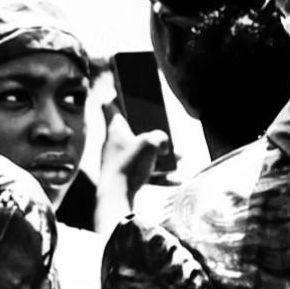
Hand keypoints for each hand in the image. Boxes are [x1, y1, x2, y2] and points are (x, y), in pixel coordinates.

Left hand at [95, 102, 179, 237]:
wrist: (116, 197)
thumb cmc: (129, 165)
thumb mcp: (152, 143)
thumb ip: (161, 138)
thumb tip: (164, 145)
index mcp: (116, 129)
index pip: (111, 107)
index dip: (115, 98)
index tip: (114, 91)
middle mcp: (114, 143)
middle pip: (133, 131)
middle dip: (151, 133)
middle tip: (163, 133)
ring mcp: (118, 161)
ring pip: (142, 153)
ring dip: (160, 156)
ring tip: (178, 158)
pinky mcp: (123, 177)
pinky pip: (144, 172)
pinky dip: (159, 175)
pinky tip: (176, 180)